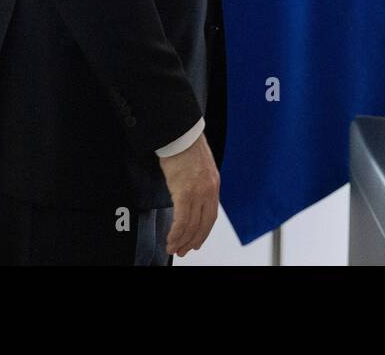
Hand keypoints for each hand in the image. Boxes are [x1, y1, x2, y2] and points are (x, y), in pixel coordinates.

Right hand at [158, 133, 220, 256]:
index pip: (211, 216)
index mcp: (214, 185)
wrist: (181, 134)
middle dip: (193, 240)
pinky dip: (176, 232)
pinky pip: (181, 219)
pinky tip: (171, 239)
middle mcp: (209, 191)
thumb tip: (191, 197)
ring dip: (181, 240)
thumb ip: (198, 183)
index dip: (203, 232)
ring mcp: (198, 192)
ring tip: (173, 248)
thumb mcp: (199, 167)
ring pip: (191, 225)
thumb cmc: (186, 146)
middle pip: (203, 224)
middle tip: (183, 251)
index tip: (196, 241)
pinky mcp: (184, 192)